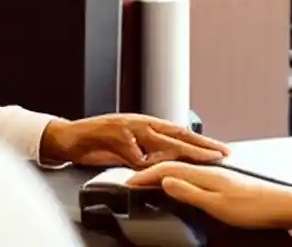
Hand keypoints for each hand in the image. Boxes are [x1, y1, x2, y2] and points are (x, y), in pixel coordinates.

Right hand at [39, 114, 229, 167]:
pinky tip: (154, 167)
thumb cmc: (98, 142)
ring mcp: (128, 128)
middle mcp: (141, 123)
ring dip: (182, 150)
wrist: (70, 137)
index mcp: (146, 125)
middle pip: (177, 134)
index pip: (179, 133)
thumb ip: (147, 152)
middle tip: (221, 153)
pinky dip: (144, 160)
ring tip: (201, 157)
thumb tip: (169, 162)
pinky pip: (133, 152)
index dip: (201, 142)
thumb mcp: (128, 147)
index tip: (221, 150)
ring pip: (160, 140)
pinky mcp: (113, 137)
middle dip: (201, 145)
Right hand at [126, 161, 291, 229]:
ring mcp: (219, 176)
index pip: (167, 169)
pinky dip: (180, 179)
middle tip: (135, 181)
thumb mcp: (216, 204)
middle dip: (152, 172)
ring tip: (152, 181)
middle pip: (174, 167)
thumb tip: (166, 182)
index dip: (146, 175)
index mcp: (205, 174)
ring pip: (184, 170)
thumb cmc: (253, 207)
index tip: (129, 181)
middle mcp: (210, 171)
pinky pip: (194, 176)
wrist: (282, 205)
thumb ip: (189, 192)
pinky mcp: (226, 183)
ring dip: (165, 174)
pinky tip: (183, 186)